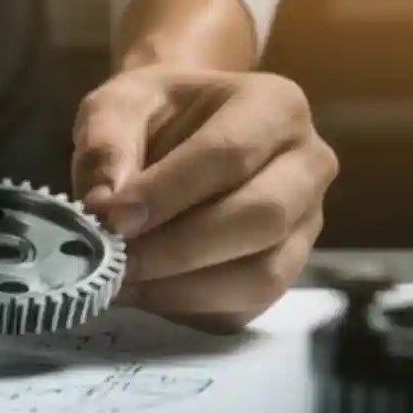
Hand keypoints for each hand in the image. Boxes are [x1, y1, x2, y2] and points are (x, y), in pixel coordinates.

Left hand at [72, 65, 337, 331]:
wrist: (181, 130)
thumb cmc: (154, 113)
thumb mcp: (118, 104)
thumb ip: (107, 144)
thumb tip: (103, 207)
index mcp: (275, 106)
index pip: (229, 154)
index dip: (168, 193)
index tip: (113, 219)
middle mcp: (308, 165)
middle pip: (261, 218)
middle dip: (178, 249)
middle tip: (115, 260)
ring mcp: (306, 224)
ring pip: (262, 275)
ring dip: (183, 289)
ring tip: (122, 281)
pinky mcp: (287, 270)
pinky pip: (246, 306)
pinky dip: (189, 308)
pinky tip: (144, 291)